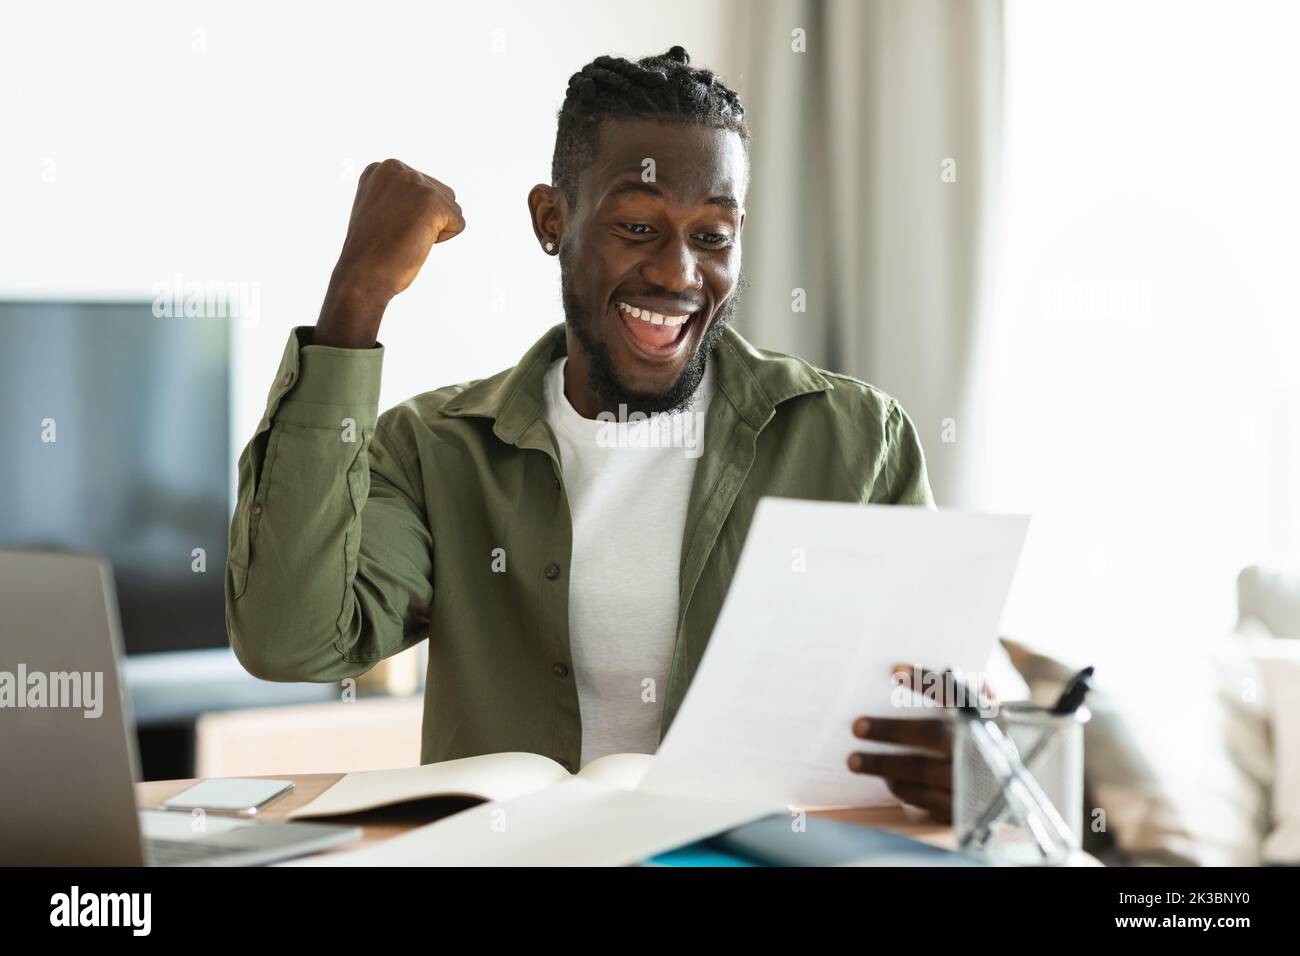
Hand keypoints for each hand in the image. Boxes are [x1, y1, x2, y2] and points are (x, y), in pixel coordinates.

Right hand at [315, 158, 465, 347]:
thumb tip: (421, 200)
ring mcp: (414, 182)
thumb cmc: (370, 252)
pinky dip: (444, 239)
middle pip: (440, 194)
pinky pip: (459, 223)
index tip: (387, 226)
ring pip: (451, 207)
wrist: (361, 275)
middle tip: (397, 234)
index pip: (422, 187)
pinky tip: (417, 242)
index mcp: (381, 169)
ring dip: (436, 229)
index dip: (412, 215)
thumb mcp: (379, 210)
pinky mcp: (432, 201)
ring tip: (406, 237)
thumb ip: (400, 197)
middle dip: (427, 220)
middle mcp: (396, 168)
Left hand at [847, 664, 985, 823]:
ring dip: (885, 765)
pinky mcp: (967, 808)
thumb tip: (933, 670)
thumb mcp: (984, 715)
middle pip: (933, 734)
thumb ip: (964, 692)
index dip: (926, 681)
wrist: (1013, 788)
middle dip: (892, 730)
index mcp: (987, 716)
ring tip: (854, 760)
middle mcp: (982, 746)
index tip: (894, 671)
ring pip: (923, 770)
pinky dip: (904, 789)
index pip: (956, 692)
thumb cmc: (984, 740)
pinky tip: (886, 780)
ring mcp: (976, 779)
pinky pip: (928, 799)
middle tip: (857, 726)